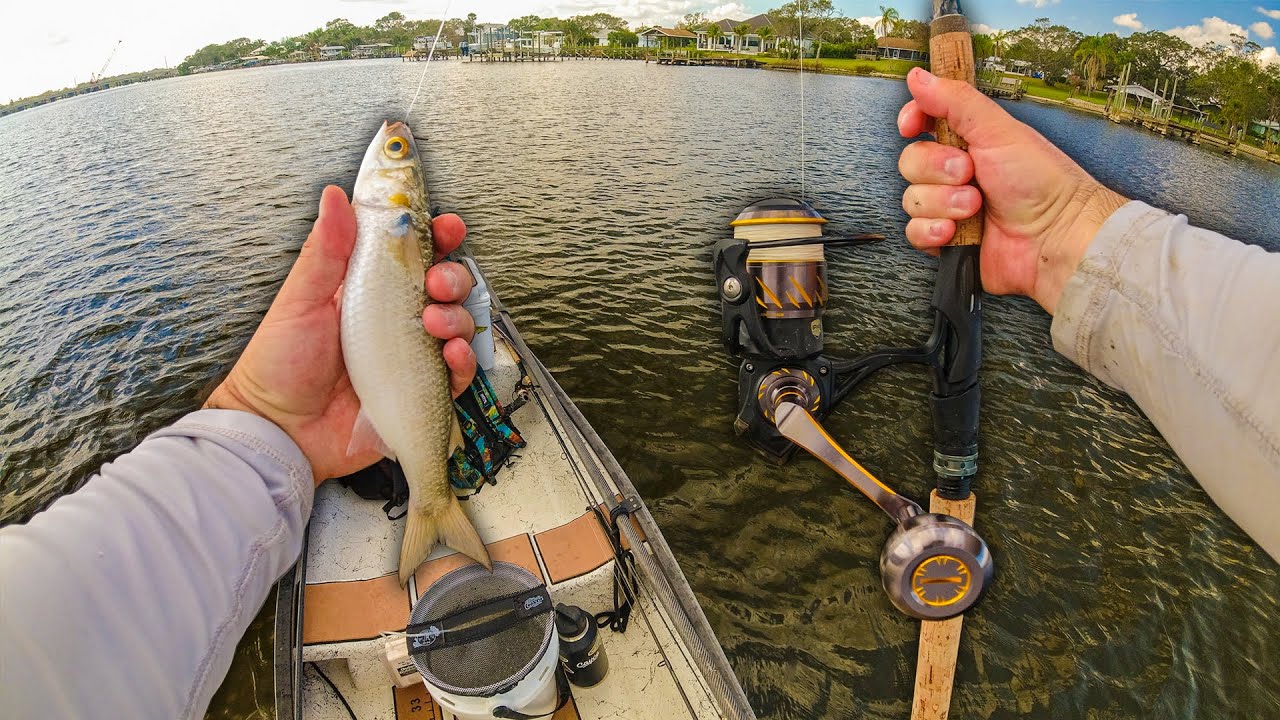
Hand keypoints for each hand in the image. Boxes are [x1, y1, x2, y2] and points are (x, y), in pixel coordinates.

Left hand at [203, 185, 477, 483]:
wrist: (279, 431)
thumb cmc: (280, 366)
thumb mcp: (299, 300)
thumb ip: (325, 251)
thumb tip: (333, 196)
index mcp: (368, 289)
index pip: (412, 253)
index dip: (435, 235)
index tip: (444, 227)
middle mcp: (396, 319)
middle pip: (446, 285)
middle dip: (452, 277)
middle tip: (435, 284)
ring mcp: (412, 355)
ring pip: (459, 325)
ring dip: (457, 317)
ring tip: (434, 324)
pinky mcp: (421, 391)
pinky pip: (458, 374)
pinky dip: (464, 362)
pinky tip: (451, 355)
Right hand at [896, 68, 1127, 313]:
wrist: (1054, 237)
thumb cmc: (1041, 182)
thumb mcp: (998, 131)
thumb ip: (955, 101)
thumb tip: (919, 77)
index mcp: (969, 141)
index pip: (922, 122)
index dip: (912, 121)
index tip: (913, 126)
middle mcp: (956, 173)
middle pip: (911, 161)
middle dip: (937, 169)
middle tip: (970, 173)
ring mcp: (949, 207)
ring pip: (912, 199)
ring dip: (943, 203)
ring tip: (976, 206)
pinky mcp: (947, 240)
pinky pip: (915, 232)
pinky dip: (934, 231)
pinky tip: (957, 231)